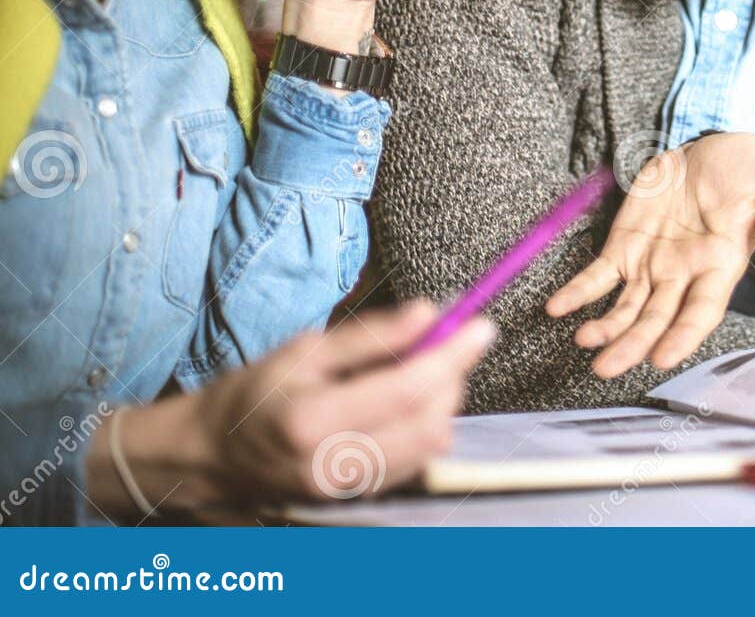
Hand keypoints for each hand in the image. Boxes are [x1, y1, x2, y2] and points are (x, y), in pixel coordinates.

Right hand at [90, 302, 494, 517]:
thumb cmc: (260, 391)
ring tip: (422, 369)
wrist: (217, 454)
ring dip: (443, 401)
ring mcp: (350, 488)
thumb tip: (432, 312)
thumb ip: (371, 336)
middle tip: (448, 342)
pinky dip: (427, 424)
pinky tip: (408, 401)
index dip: (452, 356)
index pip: (407, 389)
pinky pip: (418, 460)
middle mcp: (335, 464)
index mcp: (314, 422)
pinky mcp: (361, 496)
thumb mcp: (307, 350)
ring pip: (431, 443)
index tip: (483, 326)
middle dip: (451, 377)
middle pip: (430, 421)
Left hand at [546, 133, 754, 377]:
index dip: (682, 336)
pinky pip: (597, 276)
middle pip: (657, 320)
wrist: (714, 147)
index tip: (663, 357)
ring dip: (605, 329)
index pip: (701, 311)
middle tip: (606, 368)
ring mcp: (651, 265)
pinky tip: (557, 307)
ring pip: (625, 309)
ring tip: (584, 342)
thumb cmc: (751, 169)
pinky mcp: (625, 247)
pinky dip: (577, 293)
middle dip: (632, 345)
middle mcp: (684, 275)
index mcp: (721, 266)